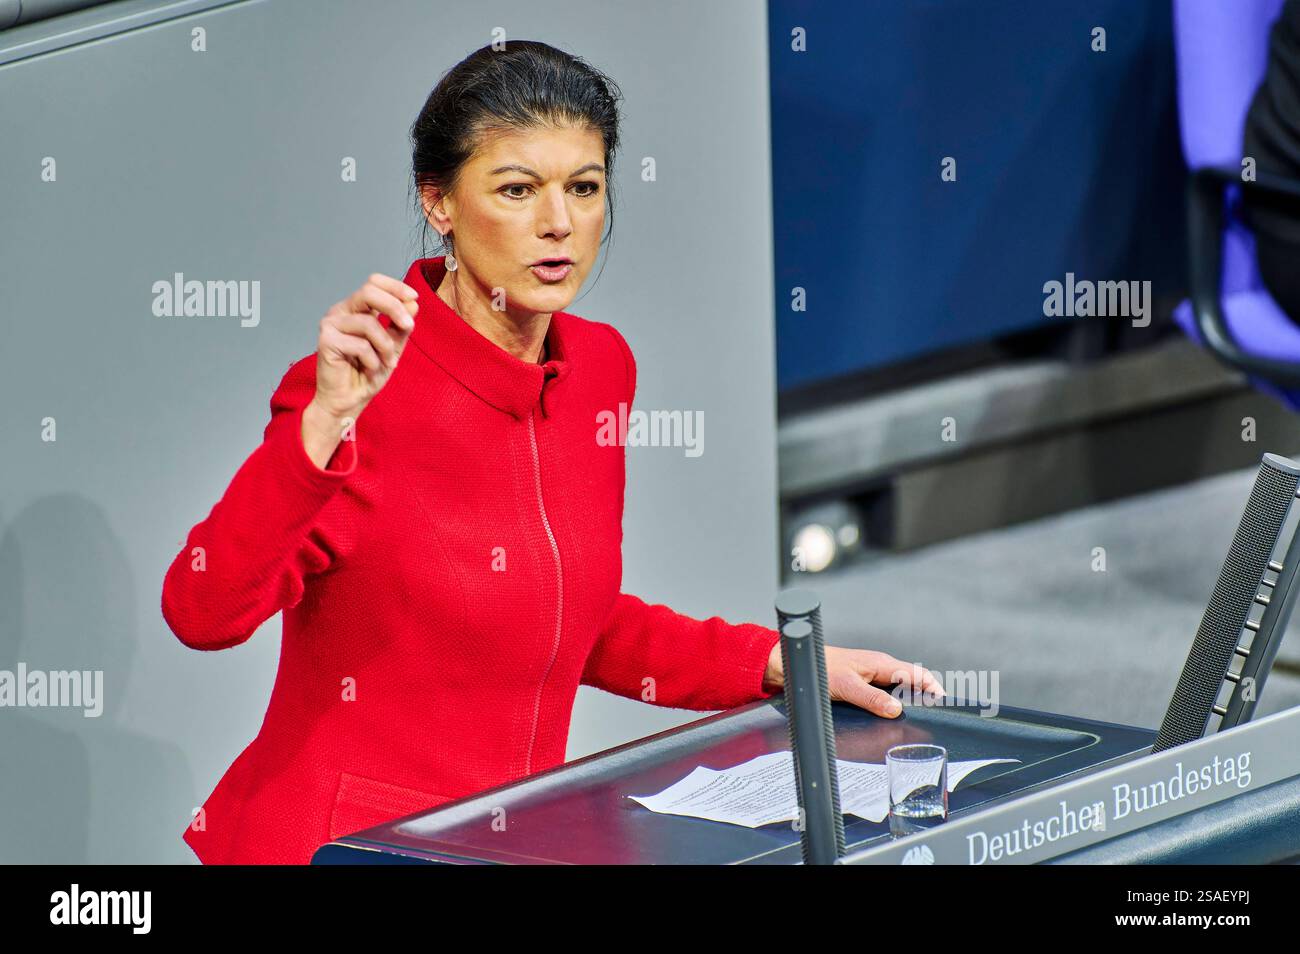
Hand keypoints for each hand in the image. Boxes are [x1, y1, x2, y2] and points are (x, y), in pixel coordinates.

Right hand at [301, 273, 418, 467]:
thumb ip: (401, 325)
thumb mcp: (393, 346)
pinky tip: (368, 369)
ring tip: (387, 362)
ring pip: (368, 322)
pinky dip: (372, 359)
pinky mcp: (326, 341)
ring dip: (385, 345)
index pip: (373, 282)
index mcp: (356, 309)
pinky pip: (360, 344)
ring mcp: (331, 324)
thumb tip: (413, 302)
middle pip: (369, 292)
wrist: (349, 400)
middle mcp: (341, 312)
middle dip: (394, 308)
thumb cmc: (368, 373)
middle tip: (409, 326)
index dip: (395, 286)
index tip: (414, 298)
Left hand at [763, 644, 944, 718]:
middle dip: (925, 698)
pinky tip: (890, 716)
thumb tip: (896, 711)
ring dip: (907, 703)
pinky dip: (892, 704)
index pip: (918, 674)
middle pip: (912, 683)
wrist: (797, 665)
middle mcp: (880, 668)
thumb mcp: (847, 687)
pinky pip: (885, 694)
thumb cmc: (819, 670)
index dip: (934, 689)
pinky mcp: (863, 683)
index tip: (945, 705)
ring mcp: (872, 675)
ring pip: (899, 689)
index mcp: (882, 664)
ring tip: (916, 720)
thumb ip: (872, 699)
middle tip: (933, 718)